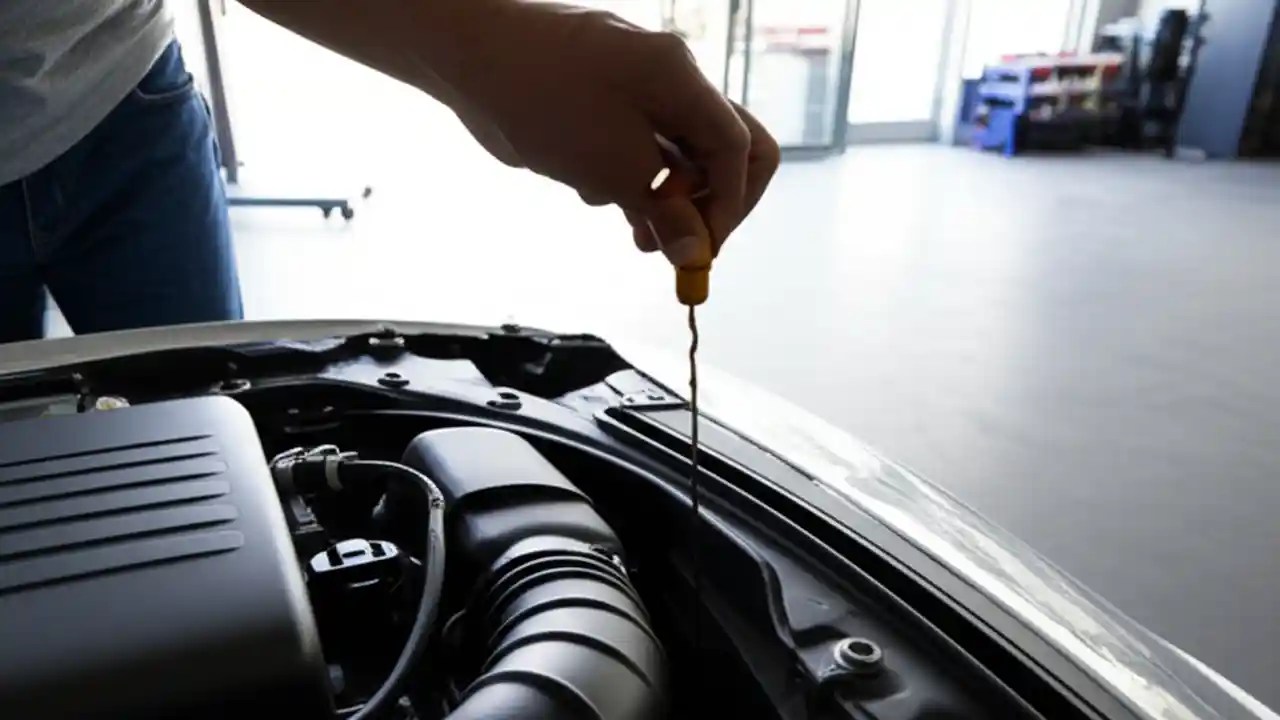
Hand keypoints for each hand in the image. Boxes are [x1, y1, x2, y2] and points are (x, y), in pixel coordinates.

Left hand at [436, 1, 779, 268]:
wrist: (469, 57)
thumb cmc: (540, 96)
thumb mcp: (613, 169)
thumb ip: (665, 212)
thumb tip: (696, 250)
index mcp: (683, 81)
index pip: (740, 150)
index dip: (729, 207)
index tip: (700, 250)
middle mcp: (669, 79)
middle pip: (719, 150)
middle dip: (706, 206)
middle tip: (683, 249)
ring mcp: (636, 89)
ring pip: (676, 155)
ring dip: (666, 202)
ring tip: (642, 240)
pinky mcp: (604, 103)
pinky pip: (638, 148)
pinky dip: (633, 183)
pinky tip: (604, 201)